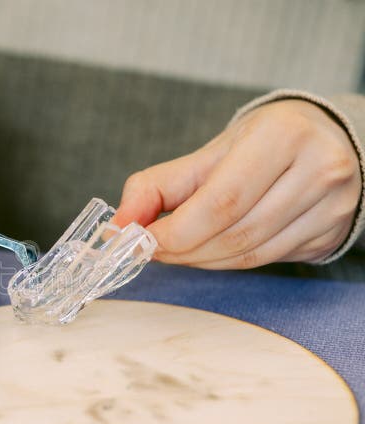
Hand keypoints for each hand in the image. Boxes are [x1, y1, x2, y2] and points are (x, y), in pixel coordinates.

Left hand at [114, 99, 361, 267]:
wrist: (323, 141)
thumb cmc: (258, 145)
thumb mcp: (206, 154)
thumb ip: (155, 188)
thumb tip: (116, 226)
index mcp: (282, 136)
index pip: (220, 203)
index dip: (174, 232)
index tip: (140, 240)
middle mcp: (318, 169)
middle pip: (234, 233)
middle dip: (182, 250)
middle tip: (151, 249)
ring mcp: (331, 205)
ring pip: (249, 255)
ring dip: (200, 260)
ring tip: (177, 249)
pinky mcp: (331, 233)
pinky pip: (266, 260)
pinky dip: (227, 263)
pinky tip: (209, 250)